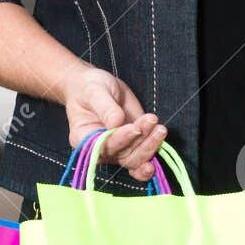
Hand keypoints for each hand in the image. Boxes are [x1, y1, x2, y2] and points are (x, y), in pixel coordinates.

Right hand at [62, 64, 166, 182]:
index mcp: (84, 139)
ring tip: (160, 128)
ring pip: (136, 158)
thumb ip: (105, 108)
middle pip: (123, 156)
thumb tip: (117, 122)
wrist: (96, 86)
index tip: (135, 128)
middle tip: (151, 121)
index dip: (120, 140)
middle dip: (140, 142)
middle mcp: (100, 150)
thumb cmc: (89, 88)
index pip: (103, 146)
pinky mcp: (132, 144)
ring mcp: (118, 149)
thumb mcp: (94, 92)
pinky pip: (143, 157)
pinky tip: (161, 146)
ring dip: (150, 145)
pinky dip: (152, 154)